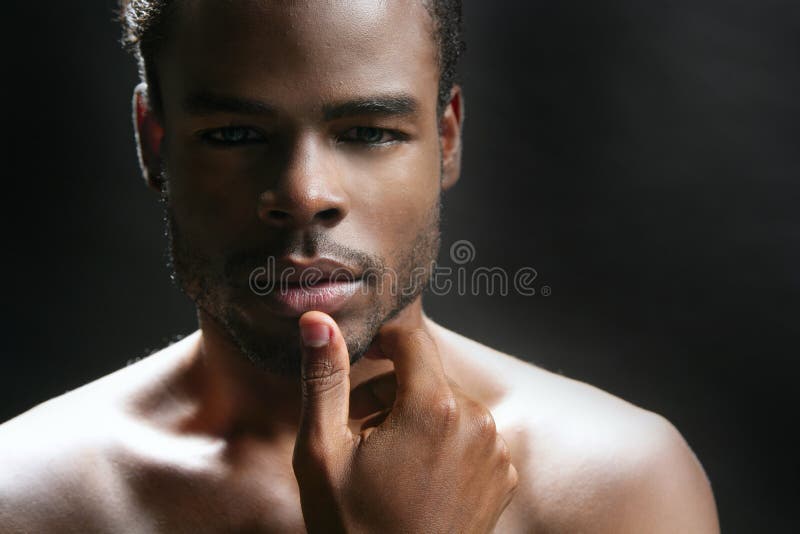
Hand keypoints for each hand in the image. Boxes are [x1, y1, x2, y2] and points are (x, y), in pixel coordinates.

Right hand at [292, 311, 518, 533]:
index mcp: (435, 407)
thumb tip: (317, 321)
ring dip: (413, 416)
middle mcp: (478, 422)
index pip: (412, 340)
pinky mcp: (503, 476)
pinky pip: (469, 435)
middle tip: (355, 426)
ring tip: (382, 456)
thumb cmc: (353, 526)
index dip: (381, 341)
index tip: (358, 359)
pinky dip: (440, 442)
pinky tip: (414, 476)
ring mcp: (496, 451)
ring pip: (448, 404)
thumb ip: (324, 379)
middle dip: (389, 389)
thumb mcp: (323, 452)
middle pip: (428, 375)